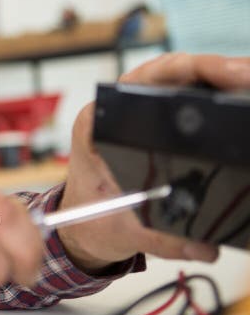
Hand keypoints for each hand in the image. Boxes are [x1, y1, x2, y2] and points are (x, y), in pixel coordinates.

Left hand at [59, 53, 249, 270]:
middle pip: (169, 74)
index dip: (186, 70)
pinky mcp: (153, 128)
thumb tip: (203, 245)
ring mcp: (136, 117)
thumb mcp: (123, 232)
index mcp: (96, 125)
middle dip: (215, 69)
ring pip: (182, 82)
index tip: (222, 75)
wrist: (81, 233)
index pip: (142, 81)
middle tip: (248, 76)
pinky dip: (215, 98)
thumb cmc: (89, 222)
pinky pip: (187, 101)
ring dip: (218, 80)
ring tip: (249, 83)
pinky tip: (239, 101)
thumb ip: (162, 240)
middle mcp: (115, 113)